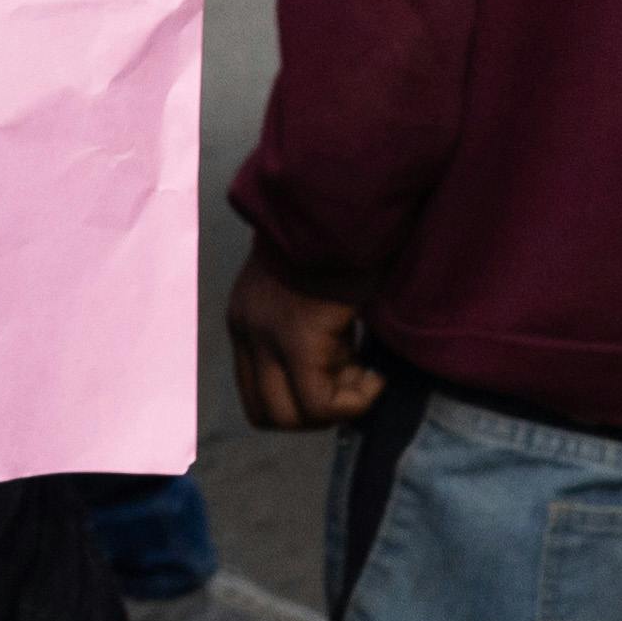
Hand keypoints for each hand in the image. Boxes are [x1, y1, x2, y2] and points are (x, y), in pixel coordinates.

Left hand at [227, 252, 376, 429]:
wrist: (342, 203)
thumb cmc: (338, 238)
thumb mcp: (304, 288)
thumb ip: (306, 327)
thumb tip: (340, 370)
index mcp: (244, 319)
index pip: (255, 393)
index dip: (300, 400)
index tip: (337, 374)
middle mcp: (246, 331)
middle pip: (267, 414)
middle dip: (316, 414)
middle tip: (352, 381)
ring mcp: (267, 338)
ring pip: (290, 417)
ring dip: (335, 409)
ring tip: (366, 374)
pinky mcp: (299, 341)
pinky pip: (321, 403)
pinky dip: (355, 401)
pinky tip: (377, 374)